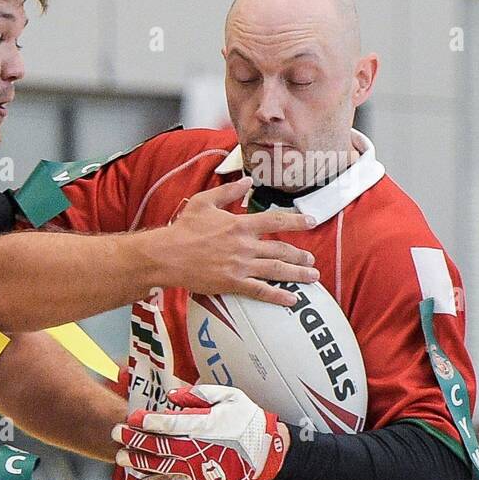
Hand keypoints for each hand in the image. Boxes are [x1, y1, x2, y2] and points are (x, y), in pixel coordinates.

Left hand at [112, 385, 289, 479]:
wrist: (267, 452)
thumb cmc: (248, 420)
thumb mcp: (229, 396)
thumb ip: (198, 394)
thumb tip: (172, 395)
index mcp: (204, 426)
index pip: (169, 424)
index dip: (147, 421)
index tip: (131, 416)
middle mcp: (197, 448)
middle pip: (159, 446)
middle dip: (135, 439)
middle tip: (116, 432)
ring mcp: (197, 467)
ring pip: (162, 466)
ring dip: (138, 462)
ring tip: (120, 457)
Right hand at [158, 177, 318, 307]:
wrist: (167, 255)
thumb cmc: (182, 229)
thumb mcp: (204, 202)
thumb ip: (229, 191)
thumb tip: (247, 181)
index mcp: (240, 224)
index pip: (276, 220)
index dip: (297, 221)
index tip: (311, 222)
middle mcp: (245, 245)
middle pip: (281, 249)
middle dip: (300, 255)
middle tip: (311, 259)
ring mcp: (241, 265)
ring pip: (277, 269)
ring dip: (298, 273)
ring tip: (312, 276)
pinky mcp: (233, 282)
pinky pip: (260, 290)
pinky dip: (278, 295)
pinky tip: (292, 298)